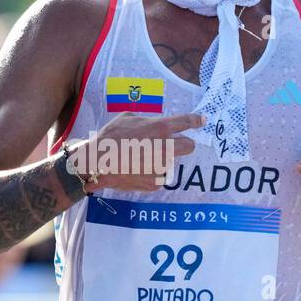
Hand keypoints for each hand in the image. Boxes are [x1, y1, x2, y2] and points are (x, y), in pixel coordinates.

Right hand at [71, 112, 201, 191]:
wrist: (98, 163)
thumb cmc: (110, 137)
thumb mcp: (127, 118)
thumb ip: (146, 120)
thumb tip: (152, 123)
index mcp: (160, 128)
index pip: (186, 122)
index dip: (196, 120)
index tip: (202, 121)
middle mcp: (165, 147)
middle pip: (189, 146)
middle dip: (185, 144)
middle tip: (174, 145)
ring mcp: (161, 167)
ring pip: (169, 162)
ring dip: (160, 160)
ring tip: (139, 159)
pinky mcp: (155, 182)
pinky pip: (157, 175)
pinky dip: (149, 173)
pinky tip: (134, 170)